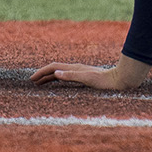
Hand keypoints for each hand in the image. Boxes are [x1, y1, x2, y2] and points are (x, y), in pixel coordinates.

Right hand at [30, 57, 150, 90]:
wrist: (120, 80)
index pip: (53, 68)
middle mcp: (76, 69)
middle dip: (43, 75)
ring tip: (41, 83)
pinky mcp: (85, 78)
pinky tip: (59, 83)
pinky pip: (67, 77)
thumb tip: (55, 73)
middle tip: (33, 82)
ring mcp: (80, 73)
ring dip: (50, 77)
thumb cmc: (104, 81)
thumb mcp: (87, 79)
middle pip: (55, 70)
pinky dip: (58, 80)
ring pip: (60, 73)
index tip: (32, 79)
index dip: (42, 72)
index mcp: (74, 68)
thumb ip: (71, 75)